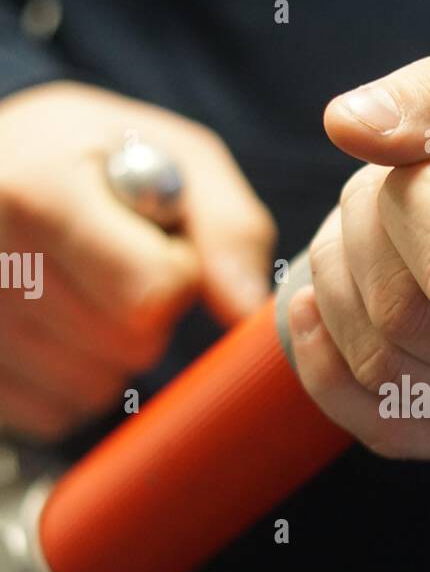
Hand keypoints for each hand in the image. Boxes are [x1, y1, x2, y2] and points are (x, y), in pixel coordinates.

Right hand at [0, 81, 274, 439]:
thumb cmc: (95, 158)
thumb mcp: (175, 157)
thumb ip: (228, 229)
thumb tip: (249, 314)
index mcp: (38, 190)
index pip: (151, 293)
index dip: (178, 272)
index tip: (157, 240)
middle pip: (127, 346)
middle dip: (148, 314)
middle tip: (115, 263)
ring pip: (93, 390)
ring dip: (112, 351)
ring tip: (81, 287)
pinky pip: (56, 414)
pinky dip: (72, 379)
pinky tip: (54, 323)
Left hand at [289, 33, 429, 456]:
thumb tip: (345, 127)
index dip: (419, 201)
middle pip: (406, 318)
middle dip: (365, 228)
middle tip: (395, 181)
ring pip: (378, 366)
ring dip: (338, 279)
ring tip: (371, 226)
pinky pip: (378, 423)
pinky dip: (325, 359)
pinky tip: (320, 301)